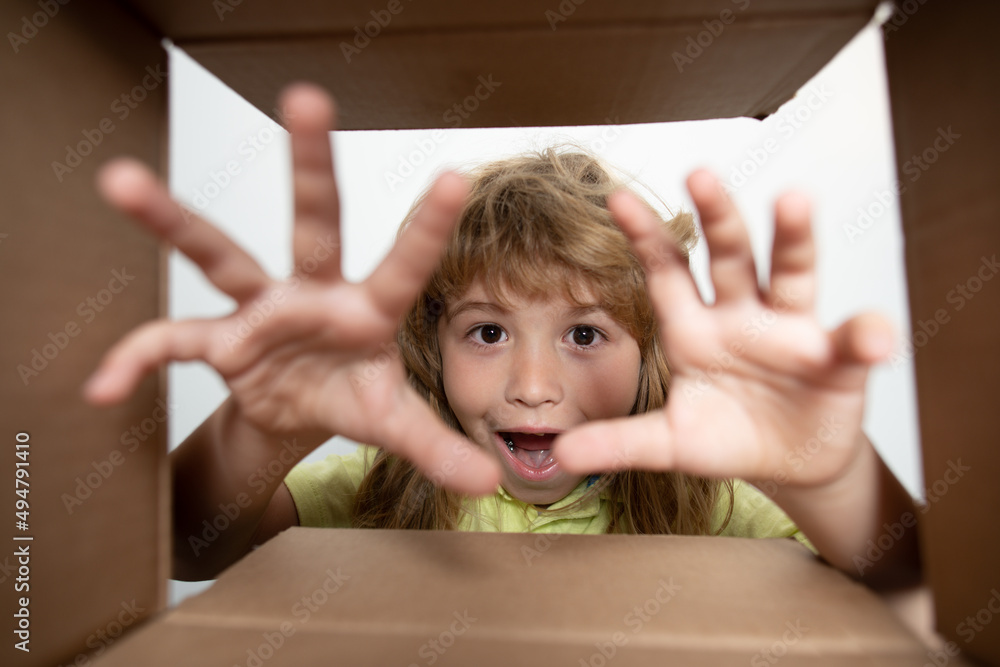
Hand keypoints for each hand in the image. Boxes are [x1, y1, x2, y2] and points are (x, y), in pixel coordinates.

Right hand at [82, 83, 500, 495]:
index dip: (427, 226)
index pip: (404, 263)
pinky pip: (170, 342)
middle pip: (313, 220)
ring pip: (218, 254)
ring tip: (121, 179)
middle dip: (311, 163)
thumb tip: (488, 482)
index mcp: (370, 308)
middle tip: (308, 96)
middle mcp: (314, 293)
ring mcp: (262, 310)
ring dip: (172, 221)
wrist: (303, 410)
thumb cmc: (355, 396)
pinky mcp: (221, 340)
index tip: (457, 176)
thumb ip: (436, 446)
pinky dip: (136, 361)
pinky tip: (103, 389)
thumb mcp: (393, 422)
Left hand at [553, 170, 893, 488]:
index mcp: (694, 330)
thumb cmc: (727, 438)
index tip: (615, 198)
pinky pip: (853, 341)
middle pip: (729, 255)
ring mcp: (790, 330)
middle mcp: (741, 316)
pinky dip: (866, 337)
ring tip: (793, 201)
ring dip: (793, 237)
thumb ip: (621, 442)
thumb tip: (561, 452)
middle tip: (700, 175)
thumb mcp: (671, 444)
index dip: (644, 237)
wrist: (789, 465)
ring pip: (790, 273)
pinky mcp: (837, 358)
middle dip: (715, 216)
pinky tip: (874, 338)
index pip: (666, 272)